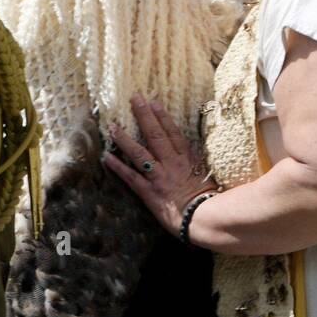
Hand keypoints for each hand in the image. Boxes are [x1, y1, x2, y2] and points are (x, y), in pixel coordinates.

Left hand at [104, 94, 216, 234]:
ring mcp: (159, 177)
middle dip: (144, 116)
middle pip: (156, 135)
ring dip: (125, 139)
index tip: (153, 103)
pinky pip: (131, 177)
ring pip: (140, 153)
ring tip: (112, 127)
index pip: (173, 132)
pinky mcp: (149, 192)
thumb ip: (199, 161)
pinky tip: (106, 157)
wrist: (204, 217)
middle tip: (134, 99)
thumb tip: (195, 151)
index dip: (162, 117)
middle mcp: (172, 163)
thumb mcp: (208, 174)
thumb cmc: (210, 198)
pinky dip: (118, 167)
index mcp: (187, 158)